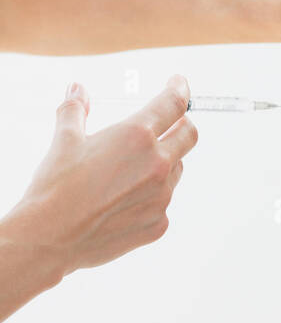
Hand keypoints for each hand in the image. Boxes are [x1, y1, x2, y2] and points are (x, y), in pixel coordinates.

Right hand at [11, 75, 197, 277]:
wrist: (50, 238)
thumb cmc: (55, 187)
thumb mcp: (64, 140)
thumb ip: (75, 109)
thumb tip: (77, 89)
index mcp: (137, 136)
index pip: (173, 104)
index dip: (180, 90)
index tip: (180, 84)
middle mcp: (157, 164)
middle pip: (189, 135)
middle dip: (183, 124)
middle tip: (173, 122)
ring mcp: (161, 196)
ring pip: (176, 170)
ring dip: (164, 163)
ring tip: (131, 170)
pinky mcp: (159, 223)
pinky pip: (163, 203)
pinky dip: (150, 197)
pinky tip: (123, 202)